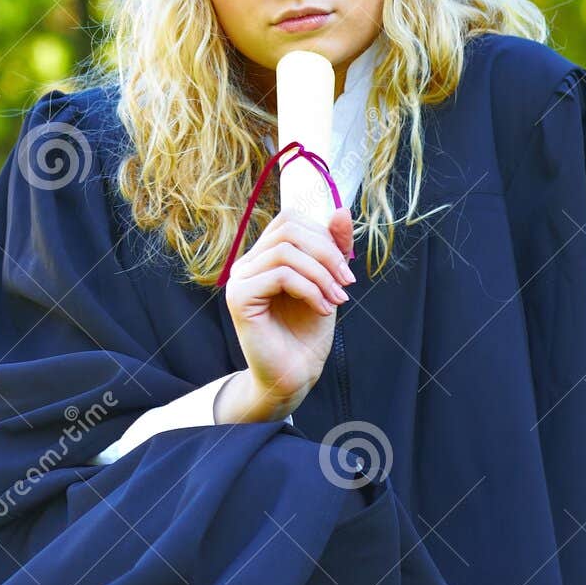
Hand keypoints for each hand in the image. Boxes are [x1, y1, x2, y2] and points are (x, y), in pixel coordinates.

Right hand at [220, 206, 354, 420]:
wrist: (295, 374)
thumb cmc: (308, 332)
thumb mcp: (329, 281)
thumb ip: (333, 247)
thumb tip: (341, 211)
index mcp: (264, 256)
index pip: (290, 219)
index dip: (324, 235)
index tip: (346, 270)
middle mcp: (247, 264)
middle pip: (288, 228)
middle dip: (326, 252)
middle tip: (346, 283)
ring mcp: (239, 280)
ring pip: (286, 251)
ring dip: (321, 274)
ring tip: (336, 299)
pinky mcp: (239, 298)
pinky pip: (280, 275)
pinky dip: (309, 289)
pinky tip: (321, 309)